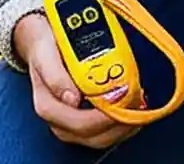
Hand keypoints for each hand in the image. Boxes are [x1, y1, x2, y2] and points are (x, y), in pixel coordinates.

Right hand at [13, 14, 138, 148]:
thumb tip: (72, 99)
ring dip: (126, 124)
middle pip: (96, 137)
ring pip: (105, 137)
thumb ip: (55, 76)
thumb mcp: (45, 54)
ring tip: (141, 104)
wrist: (43, 45)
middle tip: (139, 104)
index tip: (122, 98)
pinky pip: (108, 131)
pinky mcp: (86, 122)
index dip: (105, 117)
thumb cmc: (45, 48)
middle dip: (122, 123)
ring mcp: (74, 126)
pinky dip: (124, 121)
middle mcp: (60, 123)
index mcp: (48, 108)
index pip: (81, 124)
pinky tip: (134, 106)